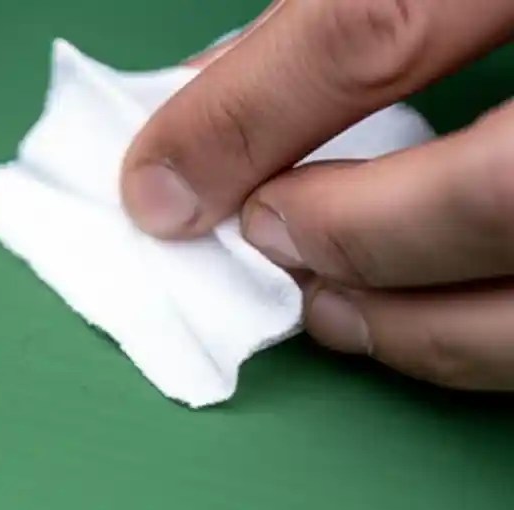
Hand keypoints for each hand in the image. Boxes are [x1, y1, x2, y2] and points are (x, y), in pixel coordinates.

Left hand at [119, 0, 513, 390]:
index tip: (164, 180)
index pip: (379, 14)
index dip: (252, 110)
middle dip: (360, 238)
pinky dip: (500, 341)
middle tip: (265, 241)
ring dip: (429, 328)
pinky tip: (439, 322)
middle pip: (507, 190)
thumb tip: (218, 92)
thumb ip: (351, 5)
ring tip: (334, 308)